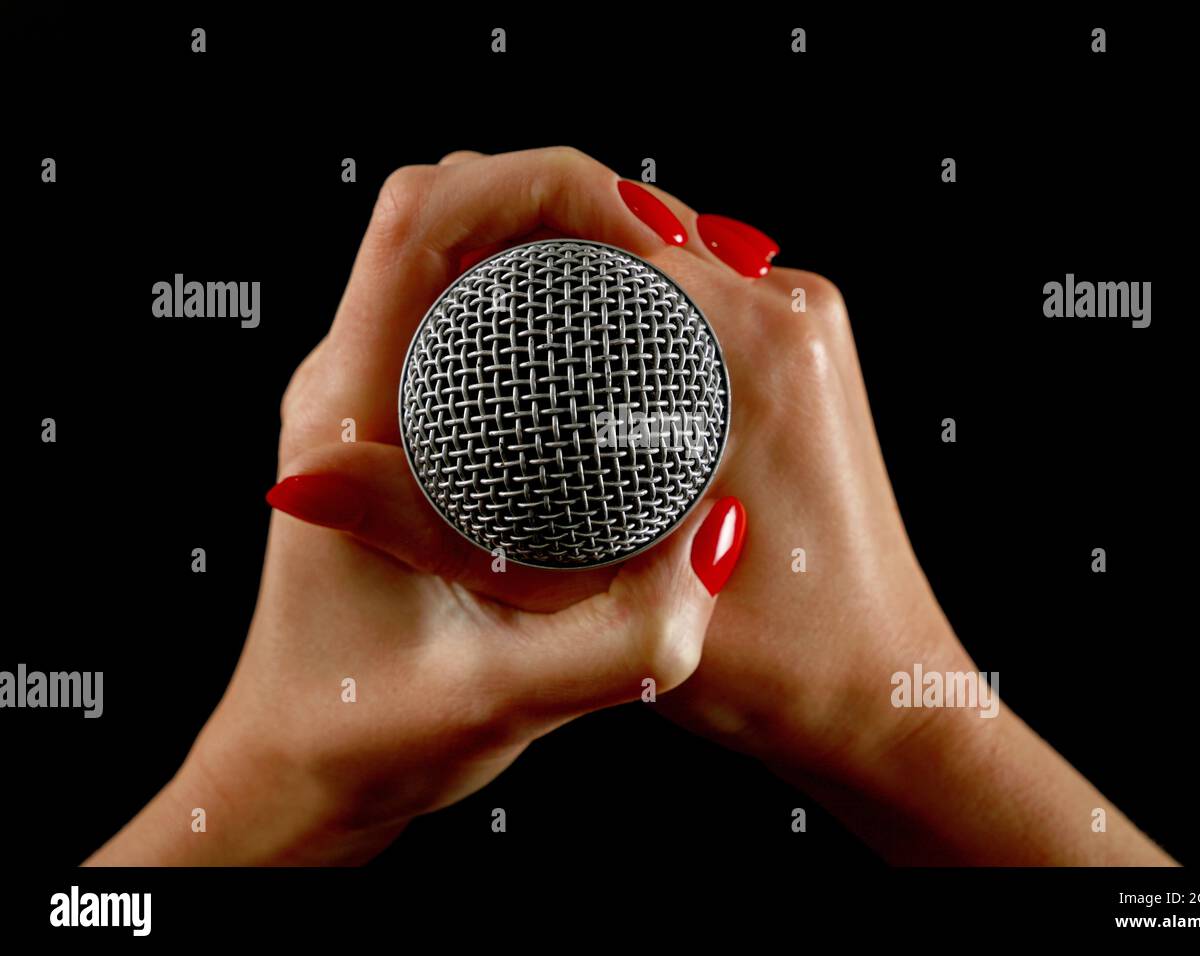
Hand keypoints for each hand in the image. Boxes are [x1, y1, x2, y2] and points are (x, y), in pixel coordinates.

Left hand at [84, 148, 746, 865]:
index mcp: (351, 419)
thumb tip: (720, 540)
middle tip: (687, 257)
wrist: (302, 767)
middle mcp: (356, 386)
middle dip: (579, 199)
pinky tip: (633, 340)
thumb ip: (621, 638)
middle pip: (458, 207)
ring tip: (676, 282)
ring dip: (574, 238)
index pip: (425, 219)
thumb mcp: (499, 696)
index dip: (548, 187)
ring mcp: (382, 400)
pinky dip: (565, 292)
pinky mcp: (412, 426)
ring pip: (473, 250)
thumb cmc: (365, 733)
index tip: (652, 239)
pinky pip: (486, 310)